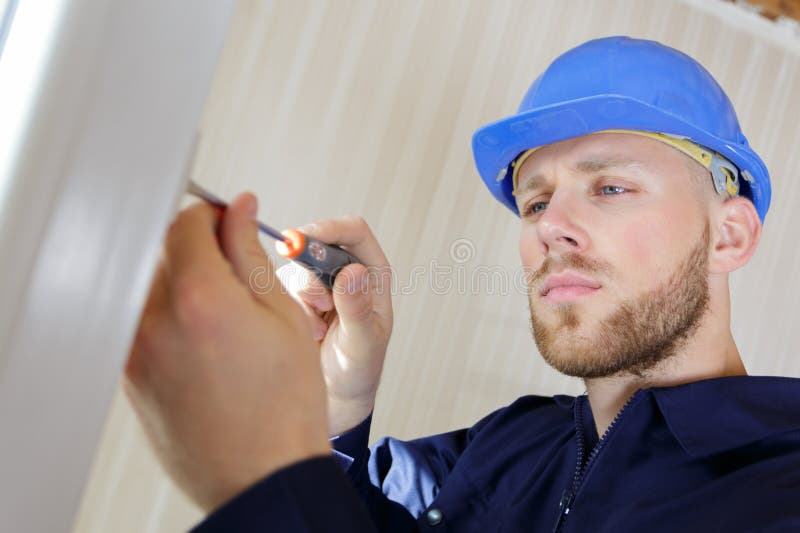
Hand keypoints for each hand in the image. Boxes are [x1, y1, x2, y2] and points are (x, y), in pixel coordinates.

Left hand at [123, 193, 329, 511]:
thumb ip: (251, 253)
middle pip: (163, 250)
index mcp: (199, 298)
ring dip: (184, 283)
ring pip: (151, 286)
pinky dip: (171, 316)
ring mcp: (135, 351)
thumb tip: (239, 211)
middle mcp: (154, 321)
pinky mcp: (129, 375)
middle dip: (198, 247)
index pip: (187, 222)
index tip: (231, 222)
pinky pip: (143, 322)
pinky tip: (206, 342)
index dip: (214, 215)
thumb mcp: (282, 314)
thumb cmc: (285, 404)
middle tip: (234, 271)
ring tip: (224, 315)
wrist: (262, 475)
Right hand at [277, 216, 392, 436]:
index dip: (330, 228)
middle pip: (318, 245)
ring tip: (318, 331)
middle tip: (318, 305)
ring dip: (301, 298)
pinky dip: (290, 309)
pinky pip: (280, 287)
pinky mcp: (295, 296)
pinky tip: (307, 333)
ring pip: (296, 267)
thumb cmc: (358, 370)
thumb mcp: (361, 344)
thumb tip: (351, 272)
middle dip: (310, 272)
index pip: (354, 231)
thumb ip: (357, 309)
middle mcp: (345, 271)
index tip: (304, 239)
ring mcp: (318, 282)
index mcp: (373, 273)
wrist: (334, 395)